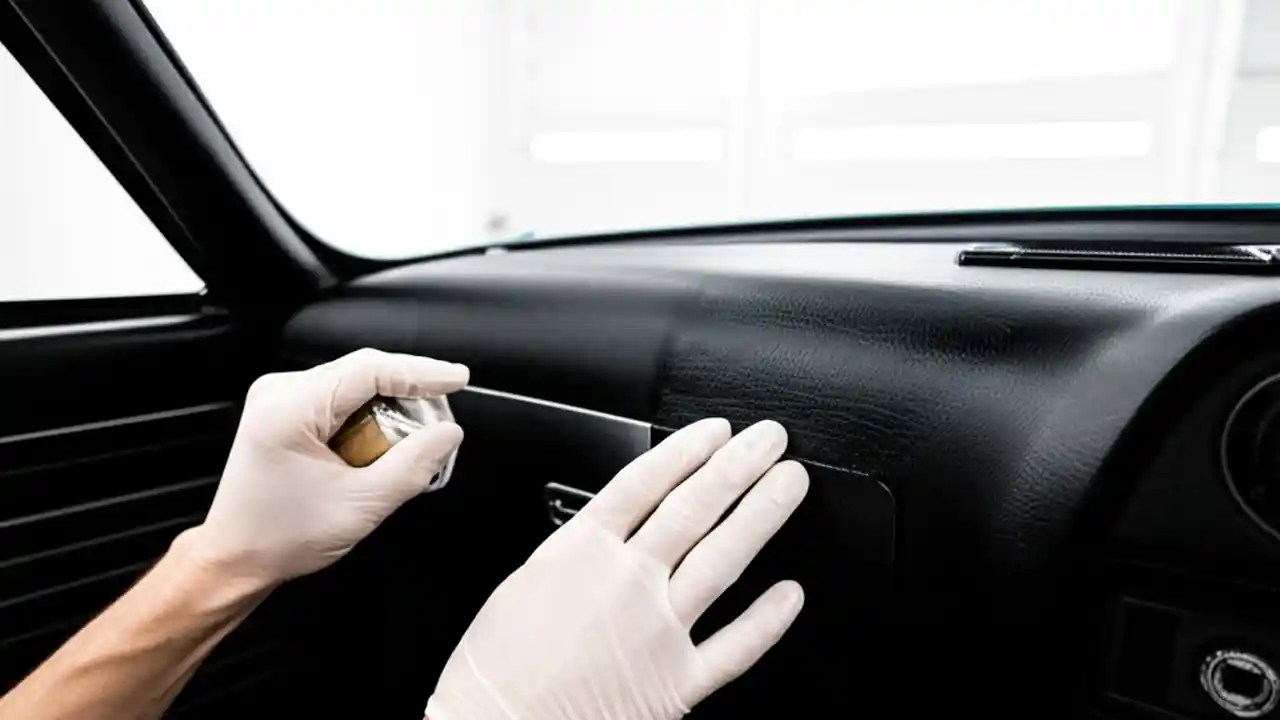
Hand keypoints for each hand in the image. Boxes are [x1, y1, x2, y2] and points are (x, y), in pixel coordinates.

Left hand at [195, 348, 468, 584]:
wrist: (235, 558)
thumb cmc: (283, 537)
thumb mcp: (360, 505)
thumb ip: (412, 466)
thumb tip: (448, 433)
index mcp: (290, 407)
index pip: (369, 368)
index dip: (421, 371)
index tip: (457, 379)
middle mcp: (280, 391)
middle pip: (364, 371)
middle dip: (407, 395)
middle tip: (438, 426)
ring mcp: (279, 397)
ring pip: (355, 384)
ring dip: (388, 409)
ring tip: (408, 445)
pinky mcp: (285, 409)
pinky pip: (341, 398)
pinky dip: (369, 417)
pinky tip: (380, 446)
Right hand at [426, 418, 808, 719]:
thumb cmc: (494, 670)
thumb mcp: (524, 582)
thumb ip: (576, 550)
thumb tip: (609, 527)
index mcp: (580, 551)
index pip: (645, 482)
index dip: (686, 450)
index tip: (715, 430)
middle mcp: (627, 583)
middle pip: (693, 508)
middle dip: (736, 466)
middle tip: (768, 439)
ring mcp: (658, 630)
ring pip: (722, 560)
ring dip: (760, 515)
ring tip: (787, 483)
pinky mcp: (676, 682)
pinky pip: (736, 648)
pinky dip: (768, 620)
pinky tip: (791, 593)